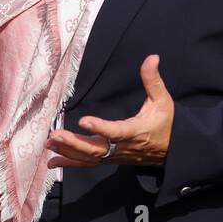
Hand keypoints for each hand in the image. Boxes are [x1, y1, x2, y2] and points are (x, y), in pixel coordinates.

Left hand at [45, 55, 172, 168]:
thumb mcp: (162, 100)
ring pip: (90, 158)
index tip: (83, 121)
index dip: (101, 128)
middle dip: (75, 144)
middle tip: (55, 135)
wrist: (173, 151)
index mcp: (135, 131)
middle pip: (97, 149)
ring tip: (49, 143)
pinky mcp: (110, 160)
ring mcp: (115, 156)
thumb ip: (153, 80)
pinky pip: (88, 163)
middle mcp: (123, 147)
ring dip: (68, 152)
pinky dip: (70, 163)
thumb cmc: (166, 123)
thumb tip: (152, 57)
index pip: (116, 131)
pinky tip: (52, 162)